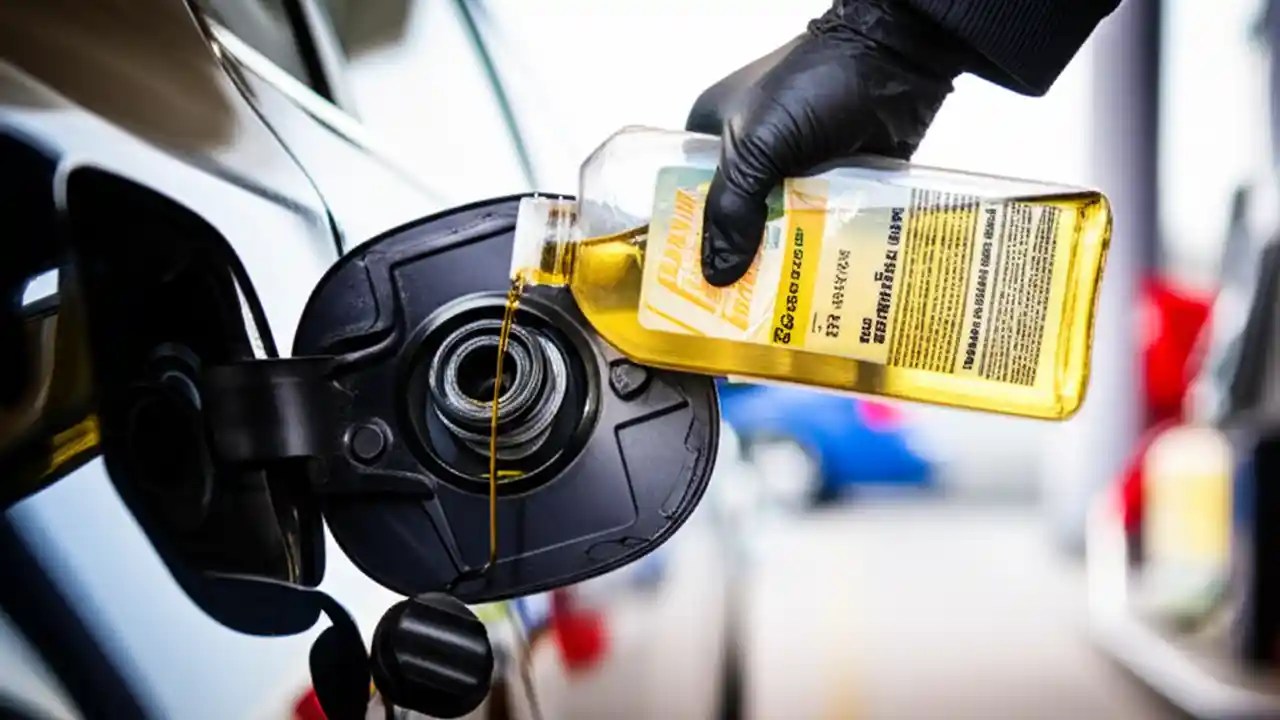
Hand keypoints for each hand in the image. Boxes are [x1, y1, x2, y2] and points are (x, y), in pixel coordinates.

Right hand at [687, 0, 973, 285]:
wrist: (893, 62)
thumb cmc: (812, 87)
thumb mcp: (756, 146)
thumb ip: (732, 208)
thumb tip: (717, 277)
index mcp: (717, 134)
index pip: (690, 197)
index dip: (689, 240)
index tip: (689, 286)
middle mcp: (753, 156)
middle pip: (737, 223)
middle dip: (739, 262)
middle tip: (733, 312)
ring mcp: (796, 171)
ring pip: (782, 230)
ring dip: (783, 264)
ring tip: (775, 314)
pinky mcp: (836, 185)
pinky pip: (820, 227)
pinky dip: (819, 253)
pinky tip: (815, 289)